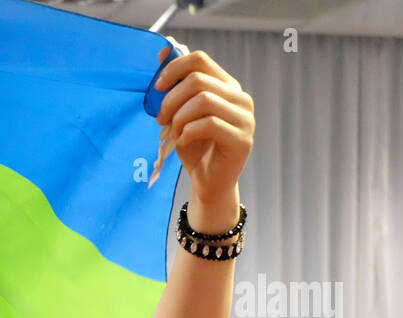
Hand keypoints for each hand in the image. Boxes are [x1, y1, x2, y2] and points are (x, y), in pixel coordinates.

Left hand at [154, 40, 254, 221]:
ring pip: (204, 100)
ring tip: (173, 132)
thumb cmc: (195, 147)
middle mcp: (240, 98)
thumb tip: (163, 51)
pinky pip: (209, 124)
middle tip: (161, 119)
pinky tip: (184, 142)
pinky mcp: (242, 140)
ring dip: (179, 117)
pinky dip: (188, 132)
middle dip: (171, 99)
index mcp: (227, 86)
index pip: (200, 60)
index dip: (174, 69)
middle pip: (198, 80)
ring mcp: (245, 119)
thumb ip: (176, 85)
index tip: (157, 88)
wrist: (208, 182)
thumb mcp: (181, 113)